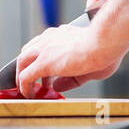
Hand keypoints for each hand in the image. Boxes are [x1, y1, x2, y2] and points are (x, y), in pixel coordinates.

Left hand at [14, 23, 128, 96]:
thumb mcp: (86, 65)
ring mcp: (45, 49)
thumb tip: (58, 86)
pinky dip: (24, 86)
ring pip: (22, 61)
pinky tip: (28, 94)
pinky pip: (26, 76)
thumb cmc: (105, 49)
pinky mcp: (44, 62)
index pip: (42, 45)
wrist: (105, 42)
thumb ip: (70, 78)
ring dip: (22, 76)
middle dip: (27, 67)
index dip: (39, 59)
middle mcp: (50, 38)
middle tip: (32, 81)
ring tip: (26, 89)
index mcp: (61, 34)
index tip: (43, 72)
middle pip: (28, 51)